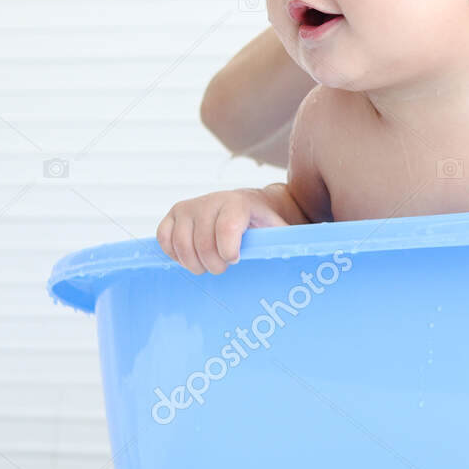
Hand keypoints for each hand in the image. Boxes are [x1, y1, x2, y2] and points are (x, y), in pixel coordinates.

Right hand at [156, 186, 291, 274]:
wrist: (250, 206)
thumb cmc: (266, 223)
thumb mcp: (279, 229)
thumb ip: (284, 240)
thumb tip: (304, 254)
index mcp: (238, 203)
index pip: (227, 227)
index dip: (228, 250)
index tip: (235, 260)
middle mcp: (210, 200)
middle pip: (202, 242)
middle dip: (213, 263)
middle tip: (223, 268)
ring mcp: (189, 206)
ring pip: (180, 243)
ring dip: (193, 262)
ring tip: (209, 265)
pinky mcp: (174, 214)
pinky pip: (164, 238)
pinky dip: (174, 253)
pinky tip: (191, 257)